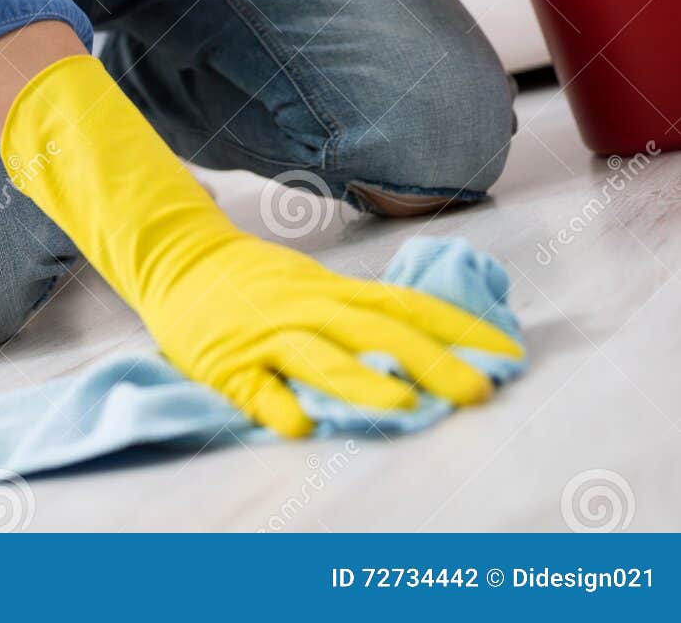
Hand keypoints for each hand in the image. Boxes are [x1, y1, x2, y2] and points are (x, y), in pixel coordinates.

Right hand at [0, 54, 516, 442]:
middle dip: (431, 361)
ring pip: (320, 356)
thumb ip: (364, 313)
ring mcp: (267, 332)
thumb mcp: (317, 285)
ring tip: (403, 407)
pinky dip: (274, 403)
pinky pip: (253, 386)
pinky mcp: (225, 361)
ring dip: (363, 381)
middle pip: (376, 332)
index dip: (459, 328)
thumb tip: (432, 345)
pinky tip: (298, 427)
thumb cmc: (257, 282)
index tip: (507, 352)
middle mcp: (309, 307)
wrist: (179, 259)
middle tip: (478, 391)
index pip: (408, 306)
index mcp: (335, 292)